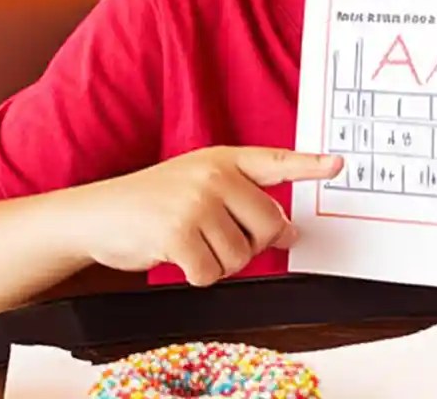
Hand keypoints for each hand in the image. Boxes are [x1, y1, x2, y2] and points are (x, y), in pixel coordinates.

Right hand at [72, 147, 342, 285]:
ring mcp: (196, 203)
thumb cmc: (152, 203)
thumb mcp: (198, 187)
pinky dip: (197, 275)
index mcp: (223, 160)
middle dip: (252, 243)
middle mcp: (213, 176)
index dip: (310, 165)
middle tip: (219, 238)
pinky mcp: (179, 233)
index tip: (338, 164)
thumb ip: (243, 201)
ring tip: (191, 242)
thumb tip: (290, 231)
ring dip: (219, 262)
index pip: (275, 162)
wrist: (98, 214)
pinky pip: (212, 273)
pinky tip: (177, 255)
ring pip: (242, 255)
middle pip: (269, 223)